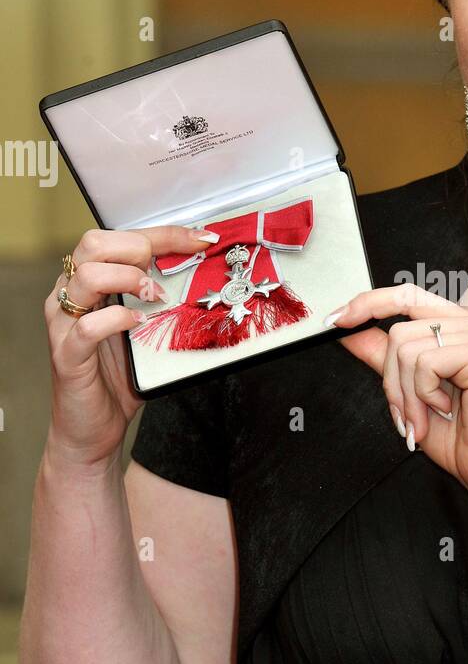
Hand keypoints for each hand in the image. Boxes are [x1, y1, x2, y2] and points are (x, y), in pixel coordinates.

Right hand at [43, 225, 215, 468]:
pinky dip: (118, 321)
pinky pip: (87, 327)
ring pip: (87, 276)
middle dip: (140, 248)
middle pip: (94, 243)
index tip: (202, 239)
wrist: (93, 430)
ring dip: (129, 280)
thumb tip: (208, 278)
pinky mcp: (66, 355)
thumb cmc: (118, 377)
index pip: (121, 239)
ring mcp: (63, 324)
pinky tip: (138, 325)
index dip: (165, 234)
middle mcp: (70, 296)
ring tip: (154, 299)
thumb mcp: (145, 330)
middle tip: (165, 274)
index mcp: (89, 283)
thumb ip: (161, 301)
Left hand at [327, 282, 467, 501]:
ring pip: (406, 346)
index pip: (406, 295)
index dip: (368, 303)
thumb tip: (348, 331)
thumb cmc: (462, 438)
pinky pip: (425, 362)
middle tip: (406, 416)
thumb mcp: (409, 393)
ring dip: (406, 394)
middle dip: (390, 380)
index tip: (334, 320)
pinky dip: (424, 394)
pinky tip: (448, 409)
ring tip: (427, 418)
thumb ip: (383, 358)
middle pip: (399, 328)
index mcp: (459, 327)